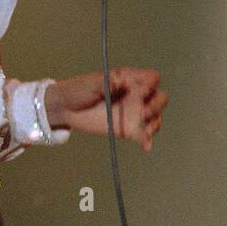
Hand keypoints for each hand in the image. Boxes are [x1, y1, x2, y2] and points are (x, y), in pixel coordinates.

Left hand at [45, 68, 168, 152]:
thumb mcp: (93, 82)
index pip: (152, 78)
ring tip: (143, 129)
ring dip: (154, 123)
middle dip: (156, 105)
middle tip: (142, 111)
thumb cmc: (78, 90)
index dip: (151, 83)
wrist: (66, 108)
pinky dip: (147, 141)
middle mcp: (135, 96)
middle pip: (160, 98)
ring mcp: (133, 113)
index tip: (141, 91)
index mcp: (129, 80)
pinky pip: (144, 136)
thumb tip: (124, 83)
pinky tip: (145, 146)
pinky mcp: (127, 129)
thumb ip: (110, 83)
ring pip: (155, 117)